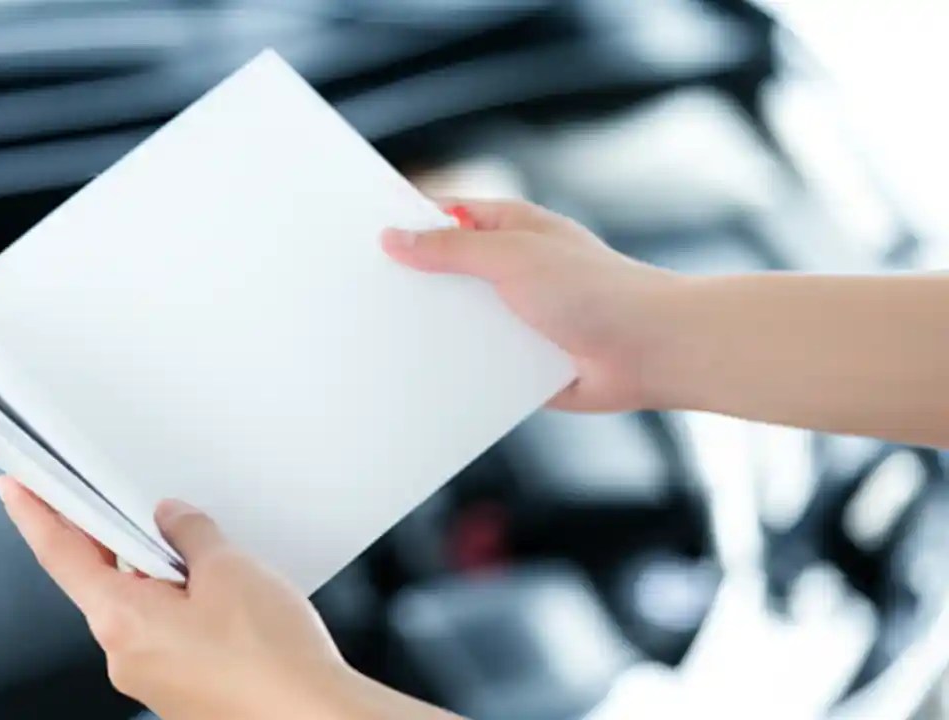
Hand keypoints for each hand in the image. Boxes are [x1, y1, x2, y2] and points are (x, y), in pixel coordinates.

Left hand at [0, 476, 460, 719]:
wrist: (315, 718)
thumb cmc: (273, 662)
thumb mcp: (230, 569)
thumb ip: (190, 533)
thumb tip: (173, 518)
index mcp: (122, 621)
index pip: (60, 554)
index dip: (35, 514)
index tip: (16, 489)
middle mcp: (126, 655)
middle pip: (102, 579)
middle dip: (121, 539)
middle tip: (138, 504)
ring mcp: (153, 678)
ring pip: (142, 608)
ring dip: (163, 576)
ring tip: (209, 557)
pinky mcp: (182, 690)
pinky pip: (169, 635)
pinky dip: (185, 608)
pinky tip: (225, 598)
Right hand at [382, 199, 684, 411]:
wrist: (649, 352)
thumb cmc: (597, 290)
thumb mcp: (513, 256)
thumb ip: (451, 248)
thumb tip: (395, 238)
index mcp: (509, 229)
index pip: (443, 216)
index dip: (404, 223)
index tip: (361, 234)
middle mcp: (508, 269)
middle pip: (442, 271)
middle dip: (409, 282)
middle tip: (359, 292)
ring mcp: (512, 316)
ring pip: (454, 320)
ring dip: (430, 330)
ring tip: (377, 338)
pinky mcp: (517, 360)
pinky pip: (472, 362)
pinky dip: (452, 367)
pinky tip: (418, 375)